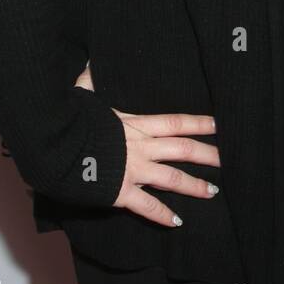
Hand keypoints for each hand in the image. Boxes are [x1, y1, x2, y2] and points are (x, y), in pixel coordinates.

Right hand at [74, 61, 220, 228]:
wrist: (55, 146)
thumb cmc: (70, 120)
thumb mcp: (84, 95)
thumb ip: (92, 80)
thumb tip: (91, 61)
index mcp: (136, 123)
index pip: (176, 121)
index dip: (200, 123)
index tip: (220, 124)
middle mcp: (142, 146)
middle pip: (183, 149)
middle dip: (208, 154)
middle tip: (228, 160)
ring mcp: (134, 170)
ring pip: (173, 178)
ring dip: (194, 185)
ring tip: (213, 192)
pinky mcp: (121, 192)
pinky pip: (147, 205)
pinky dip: (163, 215)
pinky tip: (177, 222)